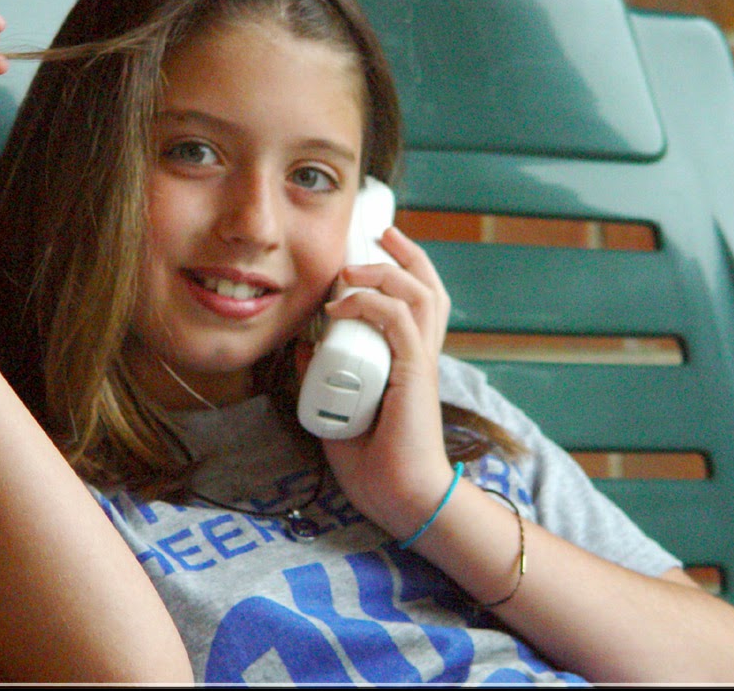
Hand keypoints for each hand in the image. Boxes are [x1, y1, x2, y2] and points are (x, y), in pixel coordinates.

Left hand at [315, 226, 457, 537]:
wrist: (403, 500)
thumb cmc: (376, 465)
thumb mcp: (336, 411)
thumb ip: (323, 377)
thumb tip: (304, 345)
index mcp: (409, 363)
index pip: (416, 305)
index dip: (400, 273)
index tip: (371, 253)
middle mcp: (421, 356)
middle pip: (429, 288)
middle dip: (406, 255)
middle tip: (380, 234)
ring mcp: (420, 364)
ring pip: (419, 295)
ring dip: (385, 274)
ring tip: (353, 269)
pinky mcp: (414, 375)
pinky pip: (398, 322)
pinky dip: (370, 304)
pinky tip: (341, 305)